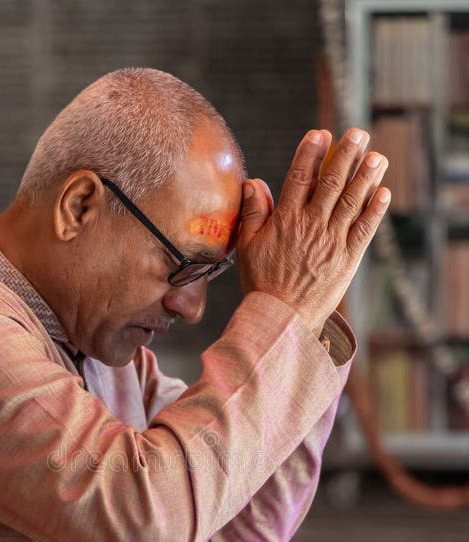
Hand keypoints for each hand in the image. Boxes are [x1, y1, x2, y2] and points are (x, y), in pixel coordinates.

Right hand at [237, 128, 389, 335]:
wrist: (281, 318)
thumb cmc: (261, 285)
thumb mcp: (247, 247)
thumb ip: (252, 213)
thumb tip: (253, 183)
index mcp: (285, 220)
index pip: (300, 177)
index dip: (311, 153)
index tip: (320, 134)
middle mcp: (311, 225)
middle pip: (331, 182)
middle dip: (346, 154)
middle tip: (358, 133)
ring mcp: (331, 241)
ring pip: (351, 200)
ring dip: (366, 176)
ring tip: (377, 156)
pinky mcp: (347, 259)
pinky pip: (364, 229)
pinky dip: (375, 210)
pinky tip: (383, 192)